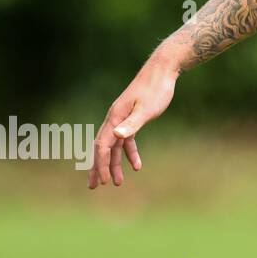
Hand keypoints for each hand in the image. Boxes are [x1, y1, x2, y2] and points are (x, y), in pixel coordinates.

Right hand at [88, 52, 177, 187]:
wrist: (162, 71)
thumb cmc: (156, 89)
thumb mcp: (146, 109)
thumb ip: (132, 123)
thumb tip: (117, 135)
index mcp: (114, 118)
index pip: (102, 145)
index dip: (101, 164)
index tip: (104, 181)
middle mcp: (114, 119)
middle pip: (102, 148)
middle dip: (98, 168)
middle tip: (94, 186)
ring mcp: (123, 119)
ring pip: (114, 146)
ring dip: (114, 164)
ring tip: (116, 183)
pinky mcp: (133, 118)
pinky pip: (127, 140)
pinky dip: (130, 153)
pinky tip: (137, 166)